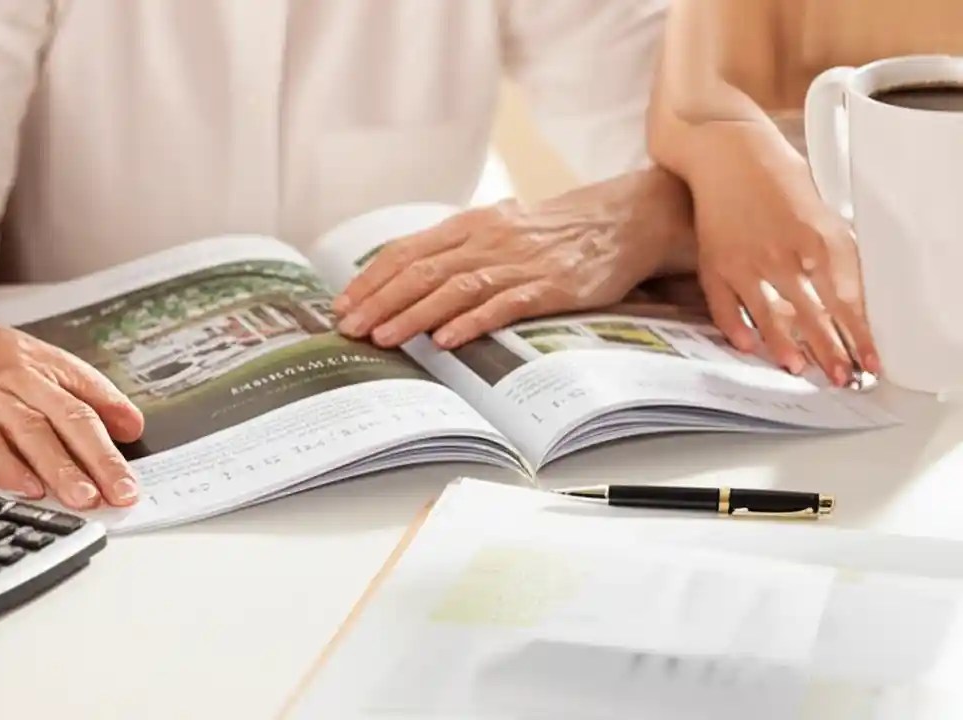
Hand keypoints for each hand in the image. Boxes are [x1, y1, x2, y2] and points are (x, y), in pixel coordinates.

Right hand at [0, 325, 145, 509]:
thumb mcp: (33, 364)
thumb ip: (83, 393)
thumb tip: (131, 424)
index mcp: (41, 363)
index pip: (88, 395)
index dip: (115, 430)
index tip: (133, 469)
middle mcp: (15, 374)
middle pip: (67, 416)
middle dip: (98, 459)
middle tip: (120, 491)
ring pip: (29, 430)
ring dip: (60, 467)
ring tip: (83, 496)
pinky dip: (6, 465)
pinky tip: (27, 487)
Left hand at [333, 170, 695, 348]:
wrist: (619, 221)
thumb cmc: (551, 233)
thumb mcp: (497, 229)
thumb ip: (455, 251)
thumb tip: (404, 277)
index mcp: (469, 224)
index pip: (406, 251)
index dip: (371, 279)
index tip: (342, 304)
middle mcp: (487, 239)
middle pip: (421, 270)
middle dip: (379, 301)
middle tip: (349, 329)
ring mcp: (518, 263)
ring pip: (454, 288)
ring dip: (413, 315)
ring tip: (383, 338)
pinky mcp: (549, 287)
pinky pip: (503, 305)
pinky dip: (471, 322)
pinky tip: (445, 340)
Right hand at [685, 123, 878, 384]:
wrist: (726, 152)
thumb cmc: (778, 176)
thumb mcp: (822, 207)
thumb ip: (837, 250)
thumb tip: (853, 296)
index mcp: (817, 238)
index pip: (846, 299)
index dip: (861, 335)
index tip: (872, 360)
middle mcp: (782, 254)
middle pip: (813, 315)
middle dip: (832, 352)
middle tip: (844, 378)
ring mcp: (745, 262)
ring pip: (769, 316)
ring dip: (787, 348)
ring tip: (800, 369)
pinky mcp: (714, 263)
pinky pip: (724, 306)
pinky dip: (735, 328)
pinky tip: (748, 347)